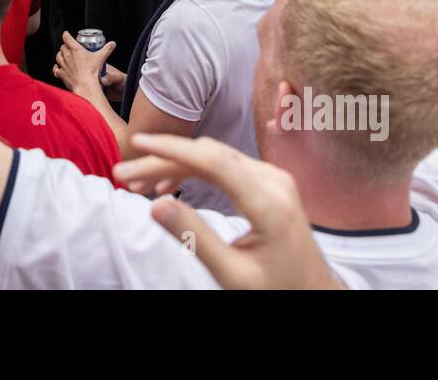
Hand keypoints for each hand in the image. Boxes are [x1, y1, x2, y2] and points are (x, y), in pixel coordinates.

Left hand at [53, 30, 115, 95]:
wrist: (85, 85)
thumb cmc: (91, 72)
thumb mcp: (101, 57)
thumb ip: (107, 49)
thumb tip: (112, 44)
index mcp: (75, 49)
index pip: (66, 37)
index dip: (66, 35)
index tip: (67, 34)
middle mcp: (67, 56)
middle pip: (62, 47)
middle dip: (65, 46)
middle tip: (70, 48)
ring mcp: (63, 65)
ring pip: (57, 56)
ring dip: (60, 56)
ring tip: (64, 56)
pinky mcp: (61, 74)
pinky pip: (55, 70)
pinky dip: (56, 68)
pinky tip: (58, 68)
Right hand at [113, 134, 339, 289]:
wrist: (314, 294)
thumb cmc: (276, 289)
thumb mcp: (233, 273)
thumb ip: (195, 237)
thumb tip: (156, 204)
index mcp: (268, 201)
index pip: (212, 159)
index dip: (171, 148)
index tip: (137, 143)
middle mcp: (274, 180)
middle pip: (208, 155)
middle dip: (163, 160)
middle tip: (123, 175)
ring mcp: (274, 179)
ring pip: (214, 158)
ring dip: (175, 165)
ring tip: (137, 181)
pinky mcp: (269, 184)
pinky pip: (226, 166)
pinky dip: (194, 170)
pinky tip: (167, 184)